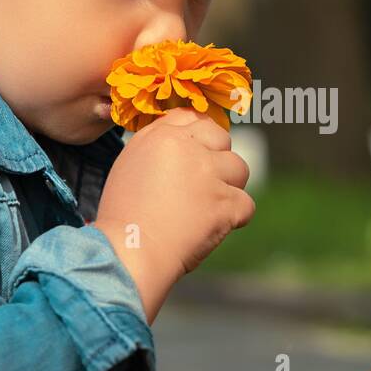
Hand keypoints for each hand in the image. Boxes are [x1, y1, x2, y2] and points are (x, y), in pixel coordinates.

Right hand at [94, 108, 253, 323]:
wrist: (130, 252)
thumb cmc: (124, 216)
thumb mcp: (130, 165)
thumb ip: (159, 147)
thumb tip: (186, 144)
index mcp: (161, 136)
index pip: (195, 118)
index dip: (201, 137)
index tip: (199, 155)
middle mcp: (188, 149)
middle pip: (223, 139)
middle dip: (218, 160)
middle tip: (202, 187)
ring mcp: (210, 174)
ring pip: (240, 168)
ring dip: (229, 187)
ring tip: (206, 208)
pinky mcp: (225, 203)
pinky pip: (246, 204)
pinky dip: (234, 218)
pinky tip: (213, 227)